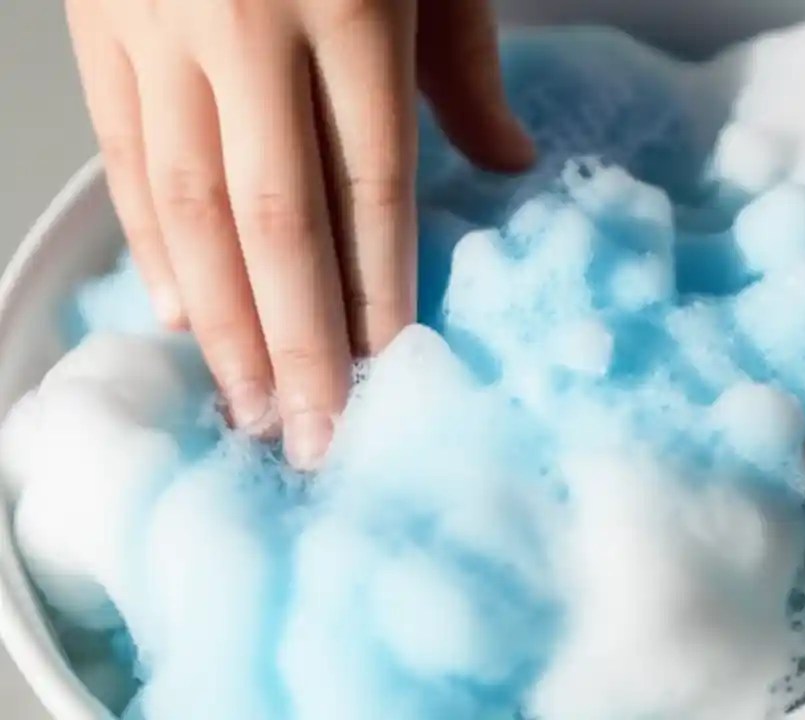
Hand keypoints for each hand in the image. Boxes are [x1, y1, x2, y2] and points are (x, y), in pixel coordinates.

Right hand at [66, 0, 533, 468]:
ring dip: (222, 318)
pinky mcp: (98, 22)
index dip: (377, 291)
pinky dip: (151, 242)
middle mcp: (245, 24)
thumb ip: (464, 63)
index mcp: (350, 5)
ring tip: (250, 404)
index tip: (384, 375)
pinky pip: (122, 155)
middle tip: (314, 438)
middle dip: (297, 341)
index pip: (371, 186)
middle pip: (275, 219)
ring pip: (187, 203)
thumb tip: (511, 170)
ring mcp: (159, 25)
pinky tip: (180, 312)